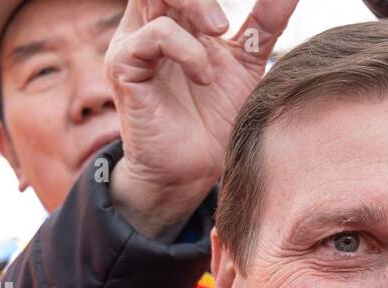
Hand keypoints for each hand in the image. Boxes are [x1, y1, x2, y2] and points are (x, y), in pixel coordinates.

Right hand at [106, 0, 298, 239]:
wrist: (192, 172)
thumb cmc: (214, 120)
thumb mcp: (247, 65)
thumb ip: (263, 25)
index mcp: (178, 17)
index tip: (233, 18)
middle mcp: (151, 22)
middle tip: (226, 23)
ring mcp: (134, 42)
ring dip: (197, 7)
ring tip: (221, 38)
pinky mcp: (125, 66)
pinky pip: (154, 36)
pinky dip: (187, 51)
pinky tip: (204, 78)